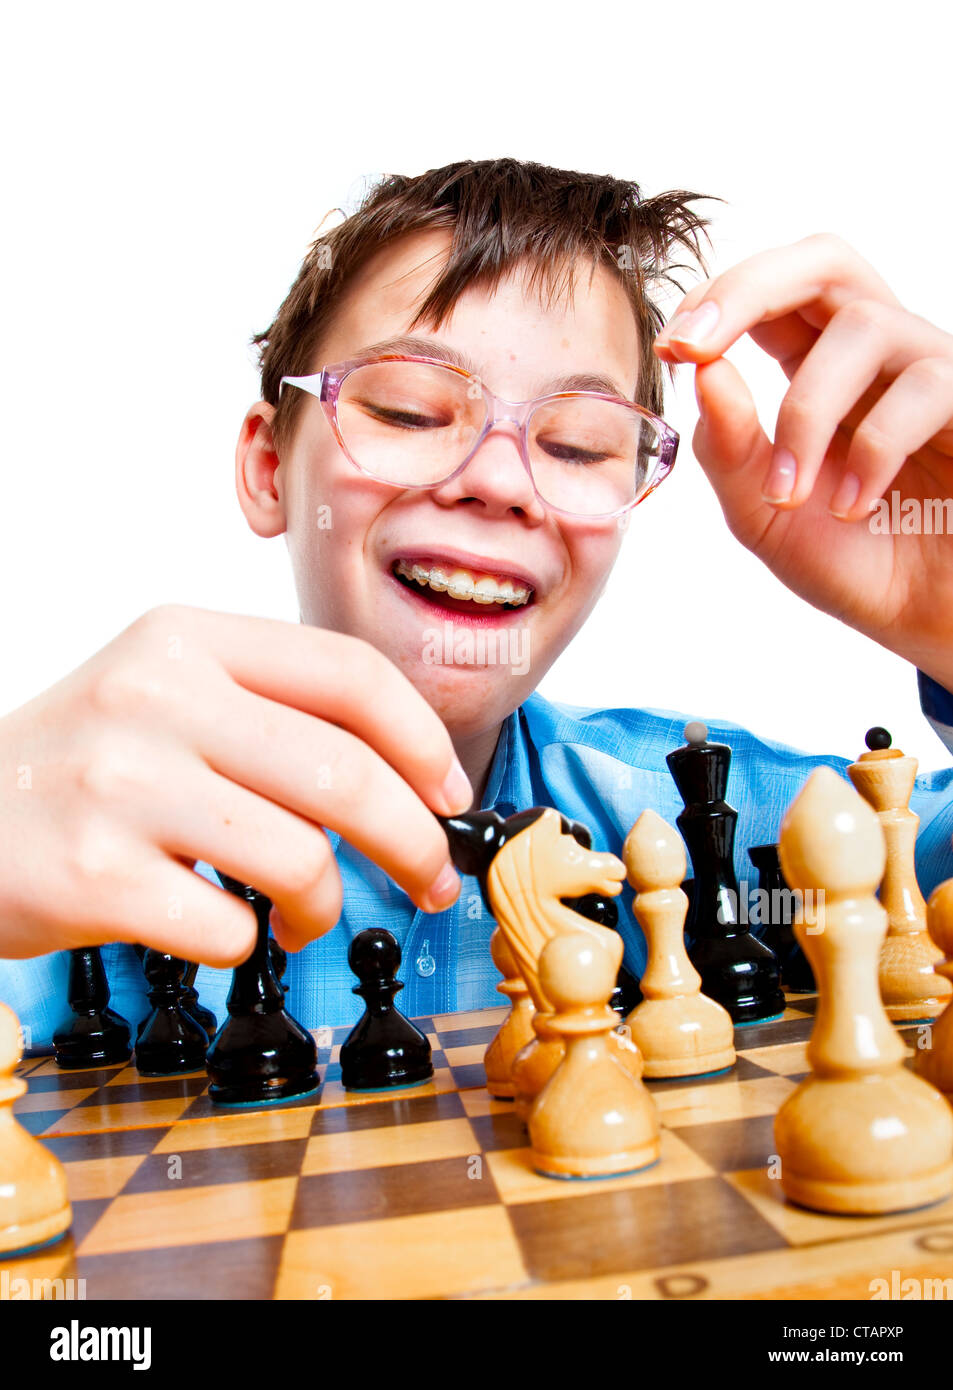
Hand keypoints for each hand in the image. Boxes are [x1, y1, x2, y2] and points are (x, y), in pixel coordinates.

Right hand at [0, 606, 470, 960]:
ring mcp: (120, 785)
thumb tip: (409, 776)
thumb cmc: (81, 766)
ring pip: (300, 858)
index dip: (424, 741)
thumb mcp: (164, 694)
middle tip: (432, 878)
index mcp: (188, 639)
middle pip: (346, 774)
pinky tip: (219, 927)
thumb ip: (272, 711)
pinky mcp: (95, 877)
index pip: (350, 673)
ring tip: (302, 914)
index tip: (450, 794)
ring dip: (324, 905)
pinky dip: (247, 942)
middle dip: (414, 841)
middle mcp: (155, 696)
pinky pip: (231, 927)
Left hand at [654, 233, 952, 688]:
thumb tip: (703, 369)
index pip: (771, 294)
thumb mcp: (766, 515)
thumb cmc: (856, 563)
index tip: (672, 347)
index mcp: (821, 368)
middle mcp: (879, 355)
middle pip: (823, 261)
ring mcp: (932, 370)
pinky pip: (927, 385)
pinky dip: (873, 448)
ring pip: (865, 326)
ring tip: (791, 493)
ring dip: (807, 412)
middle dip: (747, 290)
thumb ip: (729, 448)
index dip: (718, 300)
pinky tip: (854, 504)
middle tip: (696, 344)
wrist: (928, 618)